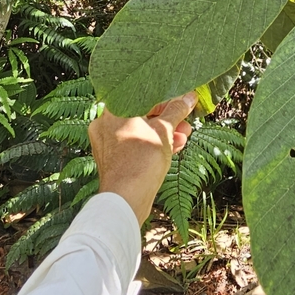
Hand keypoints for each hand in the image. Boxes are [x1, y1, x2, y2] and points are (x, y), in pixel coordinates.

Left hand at [88, 92, 196, 225]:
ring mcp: (107, 143)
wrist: (125, 200)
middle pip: (142, 114)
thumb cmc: (141, 161)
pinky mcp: (112, 160)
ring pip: (140, 131)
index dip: (167, 98)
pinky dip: (152, 145)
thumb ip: (177, 111)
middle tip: (185, 122)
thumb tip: (189, 98)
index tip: (182, 102)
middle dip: (167, 119)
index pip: (143, 94)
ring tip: (184, 136)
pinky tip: (173, 147)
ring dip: (163, 133)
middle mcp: (105, 124)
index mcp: (114, 109)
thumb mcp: (165, 131)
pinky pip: (135, 145)